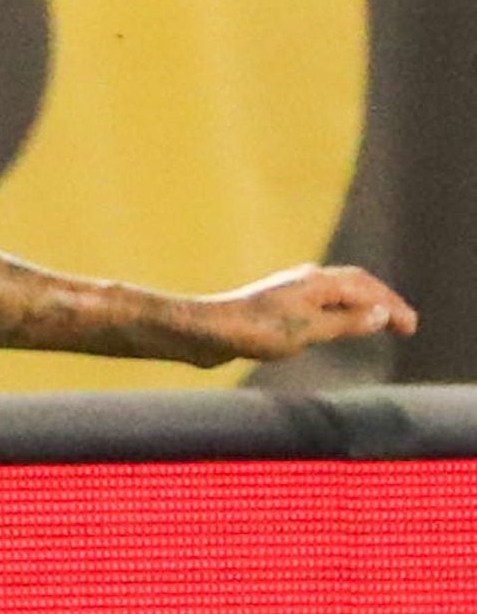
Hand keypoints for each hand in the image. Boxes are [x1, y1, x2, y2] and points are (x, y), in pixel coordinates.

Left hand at [185, 265, 415, 365]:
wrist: (203, 333)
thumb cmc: (253, 331)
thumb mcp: (307, 331)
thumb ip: (345, 322)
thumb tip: (379, 313)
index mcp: (318, 283)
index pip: (368, 290)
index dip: (392, 307)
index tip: (410, 327)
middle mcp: (305, 281)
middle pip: (355, 285)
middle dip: (382, 302)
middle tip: (403, 324)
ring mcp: (289, 293)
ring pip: (336, 294)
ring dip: (361, 306)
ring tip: (378, 323)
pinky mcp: (274, 308)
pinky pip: (318, 306)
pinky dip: (338, 314)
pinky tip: (334, 326)